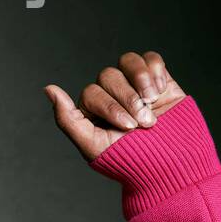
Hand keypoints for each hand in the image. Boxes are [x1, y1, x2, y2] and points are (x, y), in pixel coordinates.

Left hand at [44, 51, 186, 161]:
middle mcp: (110, 96)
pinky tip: (161, 94)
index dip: (111, 107)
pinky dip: (156, 73)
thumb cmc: (131, 160)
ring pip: (127, 62)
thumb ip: (67, 119)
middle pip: (108, 76)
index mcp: (91, 112)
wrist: (172, 163)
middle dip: (128, 99)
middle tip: (144, 123)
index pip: (92, 93)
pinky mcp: (156, 79)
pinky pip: (150, 59)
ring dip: (141, 82)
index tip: (127, 128)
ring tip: (153, 105)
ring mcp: (133, 86)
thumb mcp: (93, 145)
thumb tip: (48, 89)